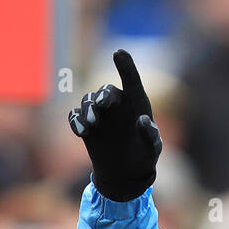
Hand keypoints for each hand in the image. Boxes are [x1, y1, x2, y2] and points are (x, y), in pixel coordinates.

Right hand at [68, 49, 161, 201]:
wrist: (126, 174)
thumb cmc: (144, 156)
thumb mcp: (152, 149)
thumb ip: (150, 135)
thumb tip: (143, 120)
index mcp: (136, 102)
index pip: (131, 80)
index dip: (125, 66)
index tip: (119, 53)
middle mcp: (116, 103)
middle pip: (106, 91)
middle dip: (103, 96)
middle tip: (102, 105)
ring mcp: (99, 113)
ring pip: (89, 101)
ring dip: (88, 109)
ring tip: (92, 123)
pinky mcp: (86, 125)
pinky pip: (76, 116)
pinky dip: (76, 121)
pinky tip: (81, 131)